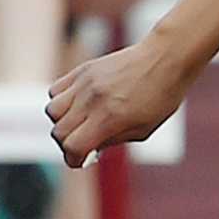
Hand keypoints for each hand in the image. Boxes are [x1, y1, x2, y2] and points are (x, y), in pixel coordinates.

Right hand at [48, 34, 185, 168]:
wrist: (165, 58)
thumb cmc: (161, 96)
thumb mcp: (142, 129)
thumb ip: (112, 141)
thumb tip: (89, 149)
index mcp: (109, 118)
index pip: (73, 147)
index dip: (74, 159)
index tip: (80, 160)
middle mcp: (92, 100)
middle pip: (59, 132)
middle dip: (68, 144)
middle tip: (83, 143)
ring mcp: (85, 83)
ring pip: (52, 110)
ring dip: (62, 122)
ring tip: (79, 122)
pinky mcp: (83, 69)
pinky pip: (56, 90)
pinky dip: (61, 101)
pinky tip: (78, 104)